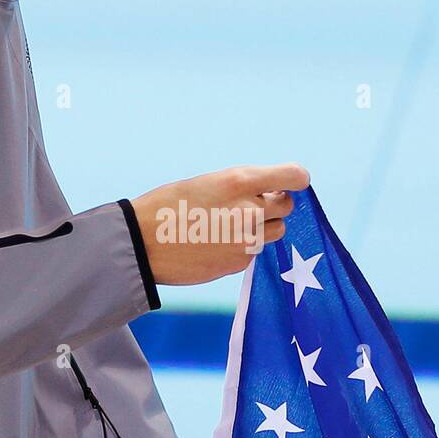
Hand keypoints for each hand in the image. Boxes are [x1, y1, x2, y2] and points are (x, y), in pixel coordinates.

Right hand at [131, 163, 308, 285]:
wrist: (142, 243)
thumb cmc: (169, 206)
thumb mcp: (206, 183)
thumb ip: (240, 188)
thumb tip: (268, 196)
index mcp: (239, 181)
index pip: (293, 176)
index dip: (296, 179)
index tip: (292, 183)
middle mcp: (250, 210)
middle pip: (286, 206)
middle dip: (274, 203)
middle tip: (251, 204)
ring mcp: (247, 239)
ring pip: (276, 230)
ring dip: (263, 226)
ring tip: (230, 224)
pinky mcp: (240, 261)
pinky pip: (255, 250)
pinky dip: (244, 245)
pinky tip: (217, 242)